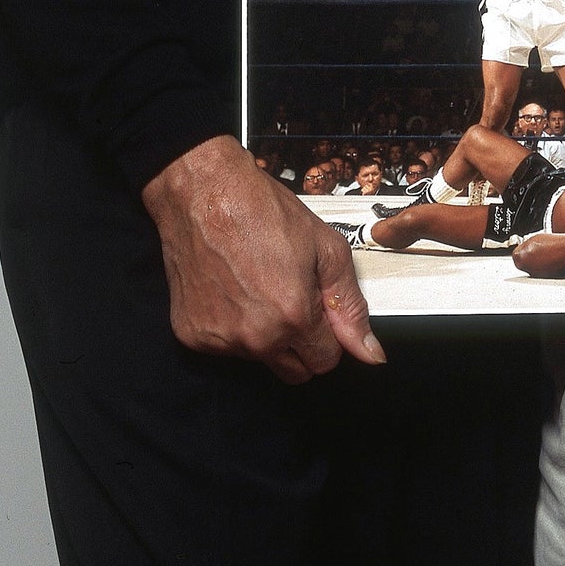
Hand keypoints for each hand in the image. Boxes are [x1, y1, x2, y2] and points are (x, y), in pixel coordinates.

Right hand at [142, 136, 385, 383]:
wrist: (203, 194)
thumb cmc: (262, 211)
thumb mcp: (325, 247)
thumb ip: (350, 305)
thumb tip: (371, 353)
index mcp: (293, 317)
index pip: (326, 360)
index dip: (329, 334)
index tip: (318, 307)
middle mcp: (255, 338)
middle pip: (295, 371)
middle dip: (302, 345)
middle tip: (292, 299)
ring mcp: (220, 340)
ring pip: (260, 359)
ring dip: (266, 336)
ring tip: (258, 287)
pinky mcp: (193, 336)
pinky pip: (225, 348)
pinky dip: (233, 328)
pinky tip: (232, 290)